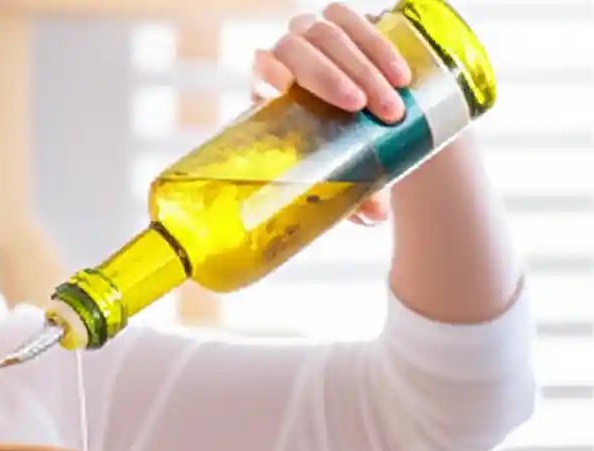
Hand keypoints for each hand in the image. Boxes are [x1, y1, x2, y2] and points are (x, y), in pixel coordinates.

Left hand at [250, 2, 411, 225]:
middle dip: (332, 76)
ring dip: (363, 66)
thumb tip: (375, 217)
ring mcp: (316, 33)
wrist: (368, 108)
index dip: (269, 74)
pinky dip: (379, 46)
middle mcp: (289, 54)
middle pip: (298, 50)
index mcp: (271, 88)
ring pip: (329, 33)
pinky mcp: (346, 22)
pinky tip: (401, 76)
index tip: (285, 91)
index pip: (262, 68)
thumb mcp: (341, 165)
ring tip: (392, 105)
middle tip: (363, 107)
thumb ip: (354, 189)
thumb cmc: (341, 145)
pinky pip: (356, 20)